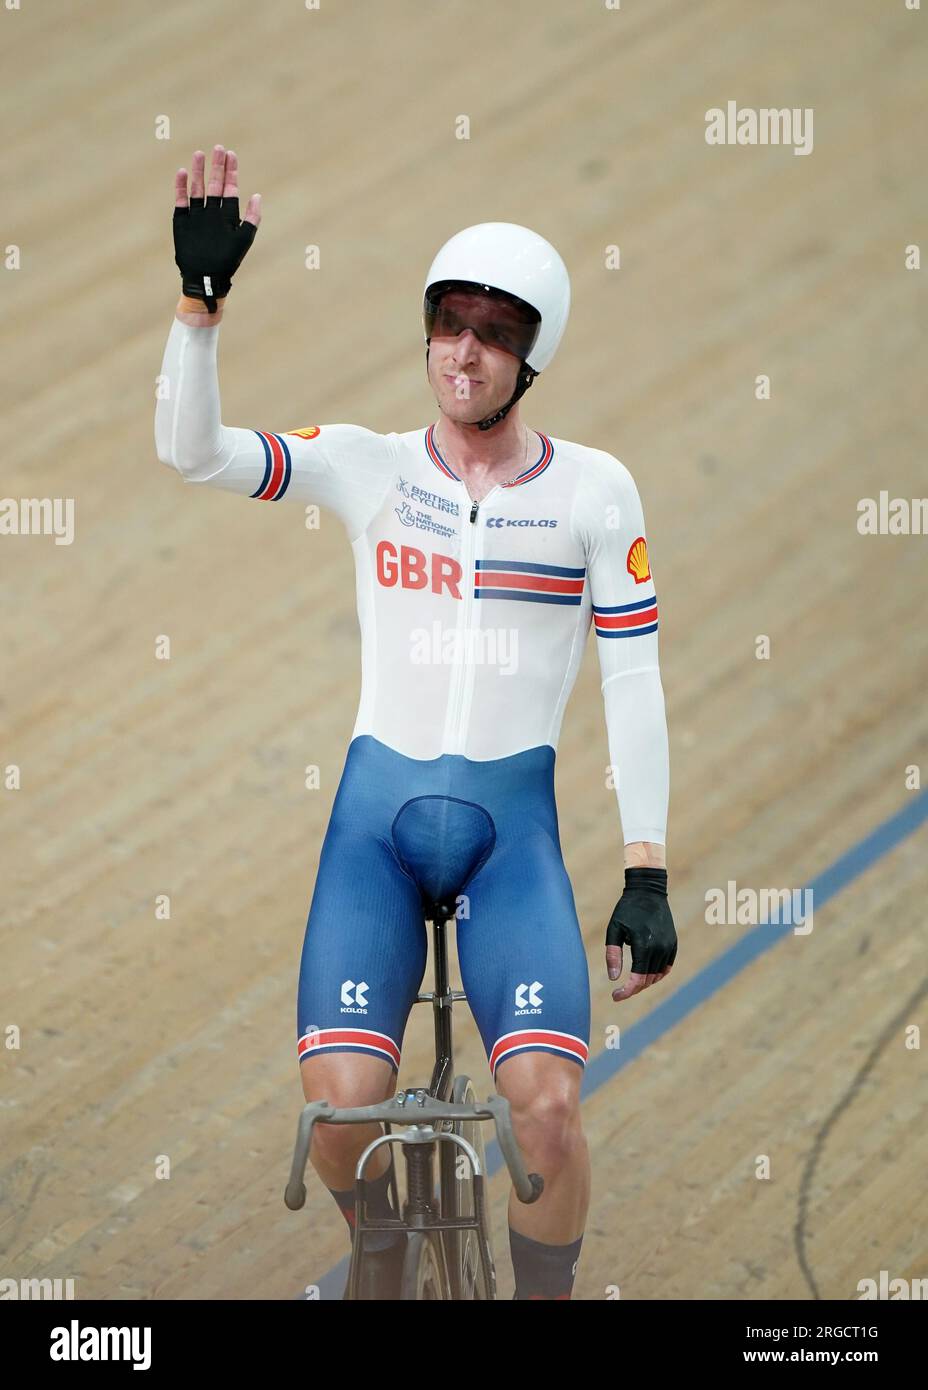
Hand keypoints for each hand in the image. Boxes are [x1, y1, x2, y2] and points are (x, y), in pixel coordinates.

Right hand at [173, 145, 261, 312]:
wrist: (207, 278)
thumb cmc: (228, 261)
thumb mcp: (244, 239)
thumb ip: (252, 218)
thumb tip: (257, 195)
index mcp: (228, 215)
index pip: (230, 189)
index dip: (231, 172)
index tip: (231, 154)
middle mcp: (212, 212)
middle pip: (214, 184)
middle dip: (217, 166)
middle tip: (219, 148)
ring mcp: (197, 215)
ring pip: (198, 188)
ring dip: (198, 171)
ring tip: (199, 154)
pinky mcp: (183, 220)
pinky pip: (182, 200)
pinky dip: (181, 187)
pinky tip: (182, 172)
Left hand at [605, 866, 676, 1002]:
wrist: (648, 891)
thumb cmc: (626, 909)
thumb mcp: (614, 930)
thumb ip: (613, 954)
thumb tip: (613, 978)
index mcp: (644, 945)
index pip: (637, 979)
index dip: (626, 991)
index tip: (614, 997)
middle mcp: (660, 948)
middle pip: (647, 980)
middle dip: (633, 989)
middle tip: (619, 991)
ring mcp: (669, 946)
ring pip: (657, 976)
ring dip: (644, 983)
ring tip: (630, 983)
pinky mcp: (673, 944)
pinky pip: (666, 967)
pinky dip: (656, 975)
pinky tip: (645, 975)